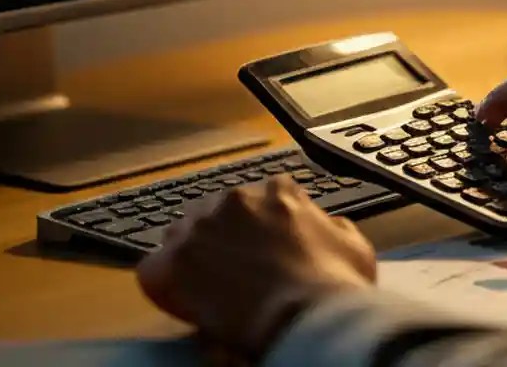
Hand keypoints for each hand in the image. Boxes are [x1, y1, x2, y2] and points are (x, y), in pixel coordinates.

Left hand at [137, 176, 375, 358]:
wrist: (306, 315)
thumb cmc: (334, 285)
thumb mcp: (353, 244)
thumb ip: (330, 226)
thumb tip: (324, 226)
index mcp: (279, 191)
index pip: (259, 199)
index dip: (258, 227)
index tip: (261, 249)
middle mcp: (236, 199)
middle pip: (214, 214)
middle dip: (220, 239)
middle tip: (233, 275)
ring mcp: (202, 227)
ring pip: (182, 238)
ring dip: (193, 260)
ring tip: (209, 293)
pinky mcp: (176, 261)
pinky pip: (154, 270)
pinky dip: (164, 287)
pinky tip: (184, 305)